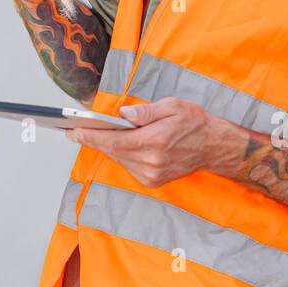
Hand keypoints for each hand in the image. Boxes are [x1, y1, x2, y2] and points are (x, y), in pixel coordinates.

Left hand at [64, 98, 225, 188]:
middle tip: (74, 130)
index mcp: (154, 141)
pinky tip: (117, 144)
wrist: (214, 147)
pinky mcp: (153, 180)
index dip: (90, 136)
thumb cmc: (194, 123)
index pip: (113, 140)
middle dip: (93, 140)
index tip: (73, 131)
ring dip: (107, 147)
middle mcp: (151, 162)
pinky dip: (121, 154)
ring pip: (119, 159)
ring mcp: (152, 174)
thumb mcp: (172, 106)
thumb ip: (146, 111)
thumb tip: (123, 113)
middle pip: (113, 151)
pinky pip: (129, 166)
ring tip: (92, 134)